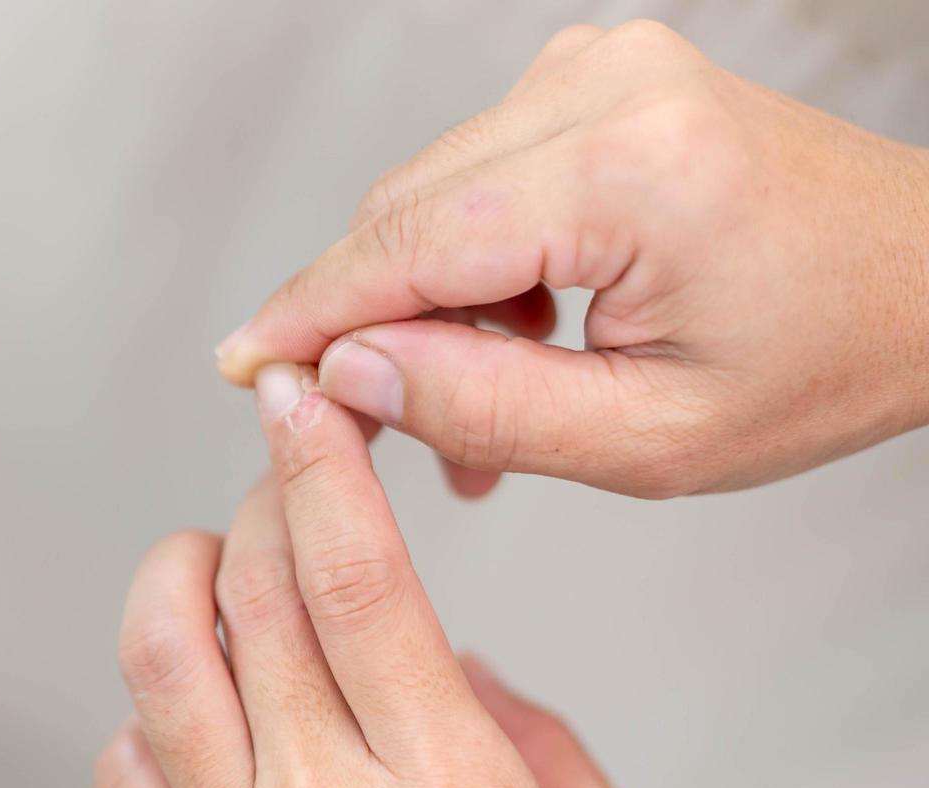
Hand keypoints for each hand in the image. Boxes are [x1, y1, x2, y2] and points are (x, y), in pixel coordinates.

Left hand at [96, 366, 668, 787]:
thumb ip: (539, 742)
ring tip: (210, 566)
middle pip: (247, 592)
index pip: (357, 579)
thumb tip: (441, 655)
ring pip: (157, 658)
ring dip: (175, 579)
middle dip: (257, 502)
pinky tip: (203, 714)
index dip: (320, 467)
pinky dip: (153, 709)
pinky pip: (123, 762)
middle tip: (279, 482)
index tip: (302, 402)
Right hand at [215, 20, 928, 497]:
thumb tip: (343, 373)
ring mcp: (602, 68)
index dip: (309, 314)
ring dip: (425, 303)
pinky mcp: (598, 78)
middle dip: (371, 325)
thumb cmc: (826, 360)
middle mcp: (608, 86)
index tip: (242, 368)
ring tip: (472, 409)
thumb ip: (482, 408)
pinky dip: (470, 261)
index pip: (409, 244)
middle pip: (405, 209)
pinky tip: (513, 335)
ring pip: (432, 194)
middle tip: (378, 427)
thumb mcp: (652, 439)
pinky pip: (477, 172)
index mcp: (631, 169)